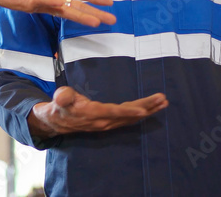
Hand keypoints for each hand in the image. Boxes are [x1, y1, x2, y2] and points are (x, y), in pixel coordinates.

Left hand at [0, 0, 114, 26]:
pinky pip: (44, 3)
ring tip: (96, 22)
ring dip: (80, 15)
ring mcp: (41, 2)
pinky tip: (63, 4)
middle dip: (94, 13)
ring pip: (65, 10)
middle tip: (112, 20)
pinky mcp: (28, 3)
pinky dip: (54, 4)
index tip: (110, 2)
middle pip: (77, 6)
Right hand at [28, 86, 168, 138]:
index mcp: (93, 113)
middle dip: (146, 108)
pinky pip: (128, 118)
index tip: (143, 110)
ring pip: (131, 118)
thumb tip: (63, 96)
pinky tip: (151, 109)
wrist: (57, 121)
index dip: (128, 112)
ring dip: (148, 110)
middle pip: (128, 115)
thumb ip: (63, 97)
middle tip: (162, 99)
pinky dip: (141, 113)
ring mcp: (108, 123)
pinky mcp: (109, 122)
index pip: (114, 112)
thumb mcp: (59, 99)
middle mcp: (103, 121)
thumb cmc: (60, 106)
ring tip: (163, 102)